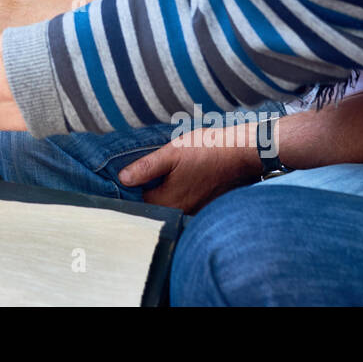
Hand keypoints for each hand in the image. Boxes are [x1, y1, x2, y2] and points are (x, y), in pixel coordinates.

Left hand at [117, 125, 264, 213]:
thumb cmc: (206, 150)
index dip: (130, 188)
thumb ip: (145, 168)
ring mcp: (193, 210)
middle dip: (143, 191)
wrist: (240, 152)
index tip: (126, 175)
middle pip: (151, 206)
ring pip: (167, 205)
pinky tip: (176, 177)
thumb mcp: (171, 153)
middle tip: (138, 173)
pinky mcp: (203, 205)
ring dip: (159, 192)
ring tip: (156, 173)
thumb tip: (123, 179)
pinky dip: (175, 192)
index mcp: (167, 201)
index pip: (136, 202)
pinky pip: (181, 202)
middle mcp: (180, 211)